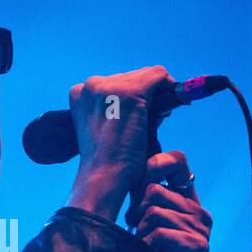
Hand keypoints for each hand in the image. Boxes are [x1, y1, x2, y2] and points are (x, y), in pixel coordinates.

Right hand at [64, 65, 175, 221]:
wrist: (104, 176)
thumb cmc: (106, 161)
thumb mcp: (103, 128)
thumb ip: (114, 110)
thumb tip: (149, 101)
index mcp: (79, 93)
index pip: (115, 82)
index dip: (131, 96)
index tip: (139, 114)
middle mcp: (91, 85)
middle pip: (131, 77)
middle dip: (146, 94)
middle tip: (153, 119)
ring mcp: (109, 87)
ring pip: (146, 75)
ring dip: (157, 94)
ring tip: (157, 119)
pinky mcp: (130, 92)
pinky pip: (159, 76)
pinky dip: (169, 87)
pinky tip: (171, 107)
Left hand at [127, 151, 210, 251]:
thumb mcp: (143, 222)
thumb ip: (143, 198)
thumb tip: (127, 170)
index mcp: (188, 201)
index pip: (177, 161)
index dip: (155, 164)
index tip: (139, 184)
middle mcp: (199, 212)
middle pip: (153, 191)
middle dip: (137, 213)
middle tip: (139, 234)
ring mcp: (202, 229)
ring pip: (153, 213)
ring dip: (141, 234)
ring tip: (146, 249)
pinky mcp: (198, 247)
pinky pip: (160, 234)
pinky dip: (148, 247)